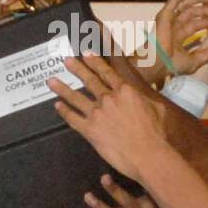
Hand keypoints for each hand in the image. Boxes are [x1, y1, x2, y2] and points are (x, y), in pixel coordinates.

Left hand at [49, 54, 167, 179]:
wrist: (147, 154)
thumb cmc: (156, 133)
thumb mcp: (156, 108)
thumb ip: (144, 98)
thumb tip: (141, 95)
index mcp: (125, 91)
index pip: (107, 72)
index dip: (96, 62)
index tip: (86, 53)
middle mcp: (108, 98)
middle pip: (89, 81)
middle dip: (77, 69)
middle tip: (66, 60)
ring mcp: (97, 113)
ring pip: (75, 98)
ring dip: (63, 88)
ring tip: (51, 81)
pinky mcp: (89, 130)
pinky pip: (73, 119)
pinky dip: (64, 112)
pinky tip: (57, 106)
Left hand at [83, 174, 159, 207]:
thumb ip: (125, 201)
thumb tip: (111, 176)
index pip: (144, 189)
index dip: (137, 176)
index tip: (127, 161)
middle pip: (136, 193)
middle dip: (125, 179)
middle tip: (109, 170)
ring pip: (126, 203)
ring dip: (113, 190)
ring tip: (103, 179)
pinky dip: (100, 206)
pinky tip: (89, 198)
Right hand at [149, 0, 207, 78]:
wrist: (158, 63)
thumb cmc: (171, 65)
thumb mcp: (193, 61)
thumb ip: (206, 55)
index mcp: (177, 37)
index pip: (194, 25)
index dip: (207, 23)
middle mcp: (172, 27)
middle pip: (191, 14)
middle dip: (205, 11)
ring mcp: (168, 20)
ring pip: (184, 6)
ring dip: (198, 0)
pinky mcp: (164, 15)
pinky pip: (175, 1)